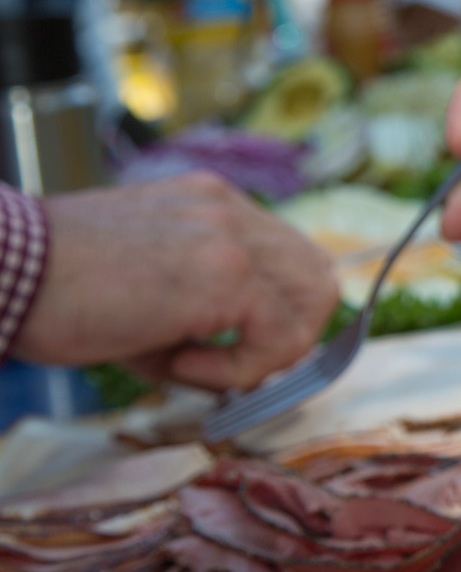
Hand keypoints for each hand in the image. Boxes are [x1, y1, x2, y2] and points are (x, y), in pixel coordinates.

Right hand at [12, 174, 339, 391]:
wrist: (3, 272)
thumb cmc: (52, 290)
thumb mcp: (144, 287)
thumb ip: (203, 310)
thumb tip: (240, 366)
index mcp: (212, 204)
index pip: (288, 257)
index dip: (276, 312)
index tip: (231, 349)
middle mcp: (230, 210)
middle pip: (318, 277)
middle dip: (289, 335)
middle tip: (232, 366)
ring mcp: (232, 237)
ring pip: (312, 304)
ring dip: (266, 352)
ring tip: (193, 362)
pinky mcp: (225, 274)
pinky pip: (278, 336)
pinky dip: (239, 368)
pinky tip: (177, 364)